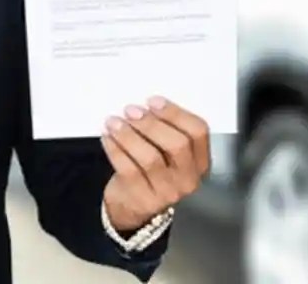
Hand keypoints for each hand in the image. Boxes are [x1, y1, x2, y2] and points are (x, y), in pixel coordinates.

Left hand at [101, 96, 210, 231]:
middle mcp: (188, 178)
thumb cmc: (150, 172)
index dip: (175, 113)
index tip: (153, 101)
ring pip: (150, 158)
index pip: (198, 132)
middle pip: (177, 144)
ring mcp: (168, 192)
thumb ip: (163, 131)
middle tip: (131, 111)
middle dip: (151, 124)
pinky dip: (115, 149)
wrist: (134, 207)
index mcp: (199, 161)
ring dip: (129, 135)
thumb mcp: (165, 154)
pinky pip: (128, 169)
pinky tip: (107, 137)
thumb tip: (143, 107)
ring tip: (113, 122)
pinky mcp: (144, 199)